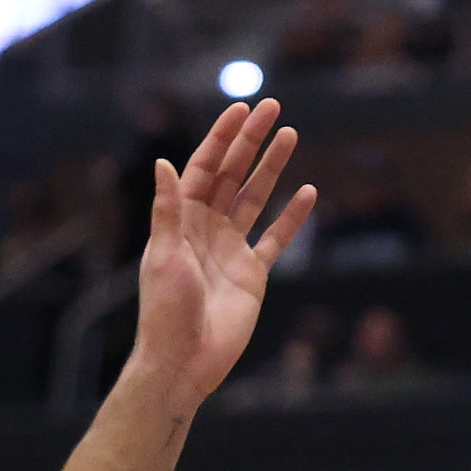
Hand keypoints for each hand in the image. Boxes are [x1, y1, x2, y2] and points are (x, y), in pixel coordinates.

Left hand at [128, 100, 318, 411]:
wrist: (185, 361)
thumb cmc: (166, 311)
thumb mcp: (165, 256)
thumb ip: (168, 211)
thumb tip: (163, 163)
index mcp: (181, 220)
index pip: (203, 168)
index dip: (221, 138)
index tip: (241, 110)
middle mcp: (206, 228)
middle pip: (232, 175)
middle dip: (251, 142)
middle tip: (272, 109)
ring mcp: (231, 249)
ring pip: (255, 198)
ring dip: (272, 168)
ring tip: (291, 135)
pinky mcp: (252, 274)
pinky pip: (275, 239)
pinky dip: (291, 218)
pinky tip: (307, 192)